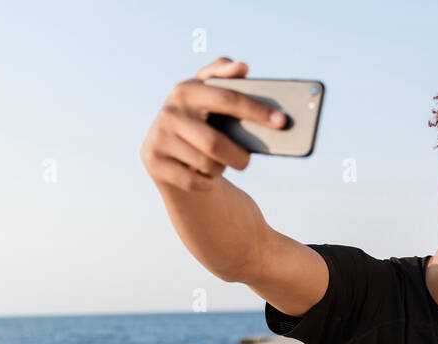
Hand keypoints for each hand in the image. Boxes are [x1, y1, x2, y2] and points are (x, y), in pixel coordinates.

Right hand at [138, 57, 287, 192]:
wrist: (166, 152)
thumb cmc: (200, 121)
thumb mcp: (209, 96)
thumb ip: (225, 77)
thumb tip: (243, 67)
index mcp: (186, 89)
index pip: (228, 98)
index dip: (257, 110)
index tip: (282, 122)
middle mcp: (169, 112)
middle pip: (215, 143)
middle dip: (238, 157)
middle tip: (247, 161)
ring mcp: (159, 139)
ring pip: (207, 164)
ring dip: (220, 168)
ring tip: (219, 163)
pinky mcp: (155, 163)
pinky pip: (195, 181)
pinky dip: (206, 182)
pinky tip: (205, 175)